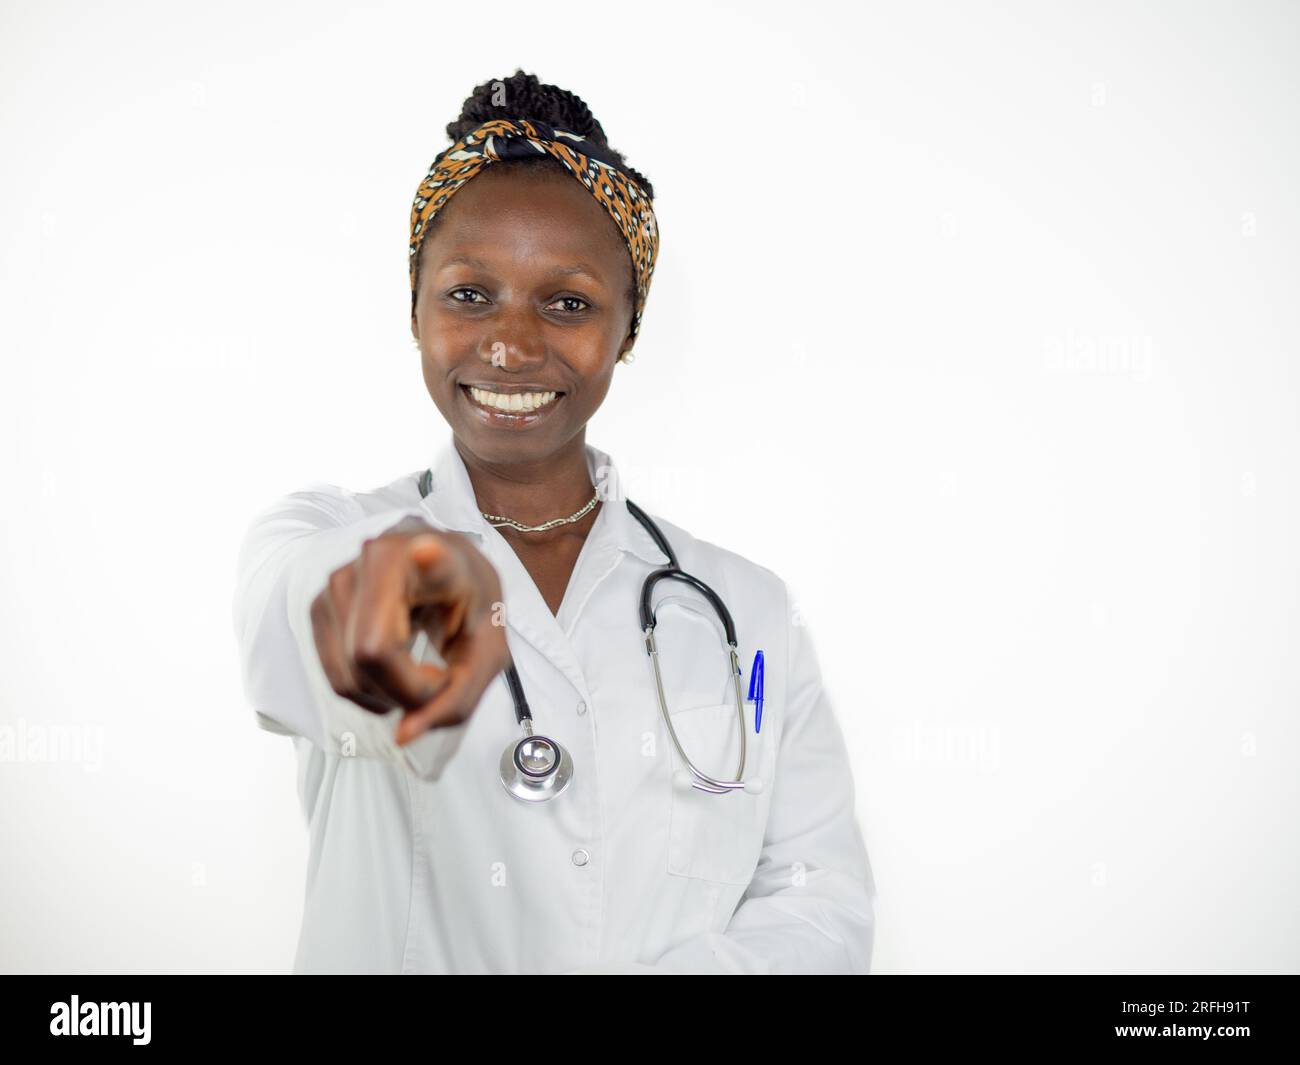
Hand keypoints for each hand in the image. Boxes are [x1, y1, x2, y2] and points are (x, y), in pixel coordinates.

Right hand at [309, 521, 509, 744]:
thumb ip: (459, 698)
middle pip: (371, 655)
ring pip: (348, 676)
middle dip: (408, 692)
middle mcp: (372, 560)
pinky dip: (369, 692)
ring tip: (419, 672)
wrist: (444, 574)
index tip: (429, 551)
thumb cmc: (468, 607)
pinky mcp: (318, 609)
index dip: (430, 561)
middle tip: (438, 679)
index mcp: (433, 556)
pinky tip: (394, 670)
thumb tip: (403, 735)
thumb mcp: (487, 653)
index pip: (428, 564)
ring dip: (389, 697)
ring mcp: (336, 583)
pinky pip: (337, 678)